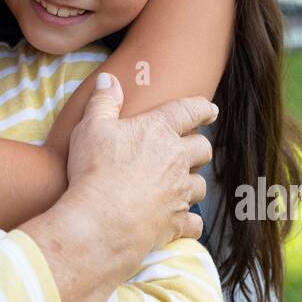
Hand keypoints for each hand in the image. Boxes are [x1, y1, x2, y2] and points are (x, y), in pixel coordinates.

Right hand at [63, 73, 214, 259]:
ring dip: (192, 183)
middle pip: (203, 149)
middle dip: (198, 147)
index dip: (202, 108)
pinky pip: (194, 222)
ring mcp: (179, 192)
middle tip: (188, 149)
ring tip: (178, 185)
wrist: (101, 221)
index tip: (210, 110)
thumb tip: (109, 79)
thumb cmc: (94, 170)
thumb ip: (103, 101)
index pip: (190, 111)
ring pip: (201, 185)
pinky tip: (179, 220)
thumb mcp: (91, 127)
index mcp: (158, 131)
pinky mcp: (177, 222)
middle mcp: (176, 159)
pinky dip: (189, 221)